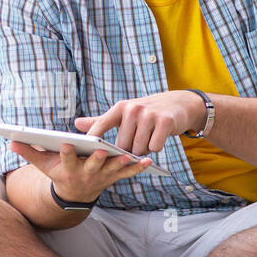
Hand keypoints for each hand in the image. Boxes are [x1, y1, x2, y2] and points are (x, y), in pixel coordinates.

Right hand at [9, 140, 153, 202]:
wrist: (74, 195)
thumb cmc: (58, 173)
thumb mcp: (43, 165)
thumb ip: (29, 152)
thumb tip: (11, 140)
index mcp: (68, 170)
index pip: (66, 160)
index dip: (66, 153)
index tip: (66, 144)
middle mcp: (85, 175)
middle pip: (92, 166)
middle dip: (97, 159)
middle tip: (101, 150)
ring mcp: (101, 178)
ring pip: (112, 170)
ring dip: (121, 163)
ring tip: (130, 154)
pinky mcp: (114, 178)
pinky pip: (127, 174)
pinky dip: (137, 168)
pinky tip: (148, 161)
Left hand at [75, 90, 207, 155]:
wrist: (179, 104)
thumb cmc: (147, 111)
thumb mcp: (124, 113)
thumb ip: (101, 121)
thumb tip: (76, 124)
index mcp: (120, 107)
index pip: (100, 126)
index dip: (93, 141)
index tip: (88, 152)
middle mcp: (133, 109)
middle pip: (122, 146)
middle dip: (130, 150)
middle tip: (138, 141)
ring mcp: (149, 115)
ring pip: (139, 149)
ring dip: (144, 149)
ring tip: (149, 137)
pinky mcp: (165, 122)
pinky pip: (154, 147)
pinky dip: (156, 147)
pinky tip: (160, 136)